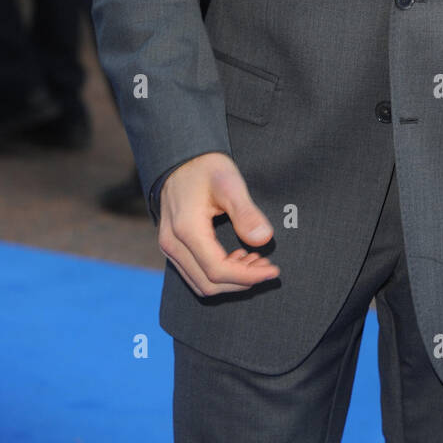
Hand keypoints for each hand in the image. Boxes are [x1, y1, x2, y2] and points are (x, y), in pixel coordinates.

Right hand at [158, 152, 280, 295]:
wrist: (181, 158)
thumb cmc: (206, 167)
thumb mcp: (230, 183)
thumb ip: (246, 212)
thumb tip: (263, 239)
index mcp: (187, 229)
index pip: (218, 270)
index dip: (248, 277)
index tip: (273, 270)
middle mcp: (172, 244)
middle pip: (209, 283)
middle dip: (242, 281)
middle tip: (267, 266)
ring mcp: (169, 247)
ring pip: (200, 283)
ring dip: (231, 280)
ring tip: (256, 262)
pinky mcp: (172, 246)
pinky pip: (195, 273)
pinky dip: (219, 274)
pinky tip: (239, 257)